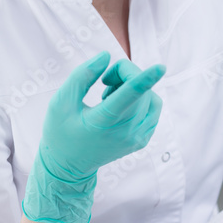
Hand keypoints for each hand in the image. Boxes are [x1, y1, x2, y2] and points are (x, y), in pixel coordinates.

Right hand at [23, 51, 165, 222]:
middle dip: (124, 74)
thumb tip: (105, 56)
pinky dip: (142, 99)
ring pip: (150, 98)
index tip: (161, 67)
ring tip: (111, 95)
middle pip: (140, 90)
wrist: (68, 166)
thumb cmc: (61, 131)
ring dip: (135, 87)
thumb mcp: (61, 101)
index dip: (145, 79)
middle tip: (104, 80)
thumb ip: (82, 76)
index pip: (129, 96)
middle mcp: (124, 131)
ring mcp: (136, 138)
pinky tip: (122, 104)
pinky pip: (153, 109)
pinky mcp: (142, 140)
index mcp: (103, 121)